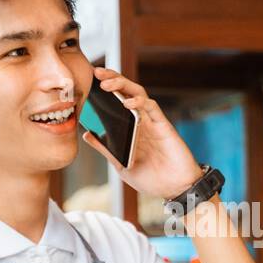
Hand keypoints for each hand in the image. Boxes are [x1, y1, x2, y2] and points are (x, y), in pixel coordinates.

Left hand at [81, 66, 202, 198]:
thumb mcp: (121, 164)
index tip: (89, 80)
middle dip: (112, 78)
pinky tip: (127, 102)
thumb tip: (87, 135)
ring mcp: (152, 121)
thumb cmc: (152, 179)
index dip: (106, 88)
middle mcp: (141, 120)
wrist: (175, 190)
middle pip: (126, 91)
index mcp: (130, 128)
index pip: (117, 100)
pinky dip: (139, 102)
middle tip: (96, 72)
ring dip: (122, 85)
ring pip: (138, 93)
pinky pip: (152, 107)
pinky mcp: (164, 125)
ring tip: (106, 83)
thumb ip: (106, 149)